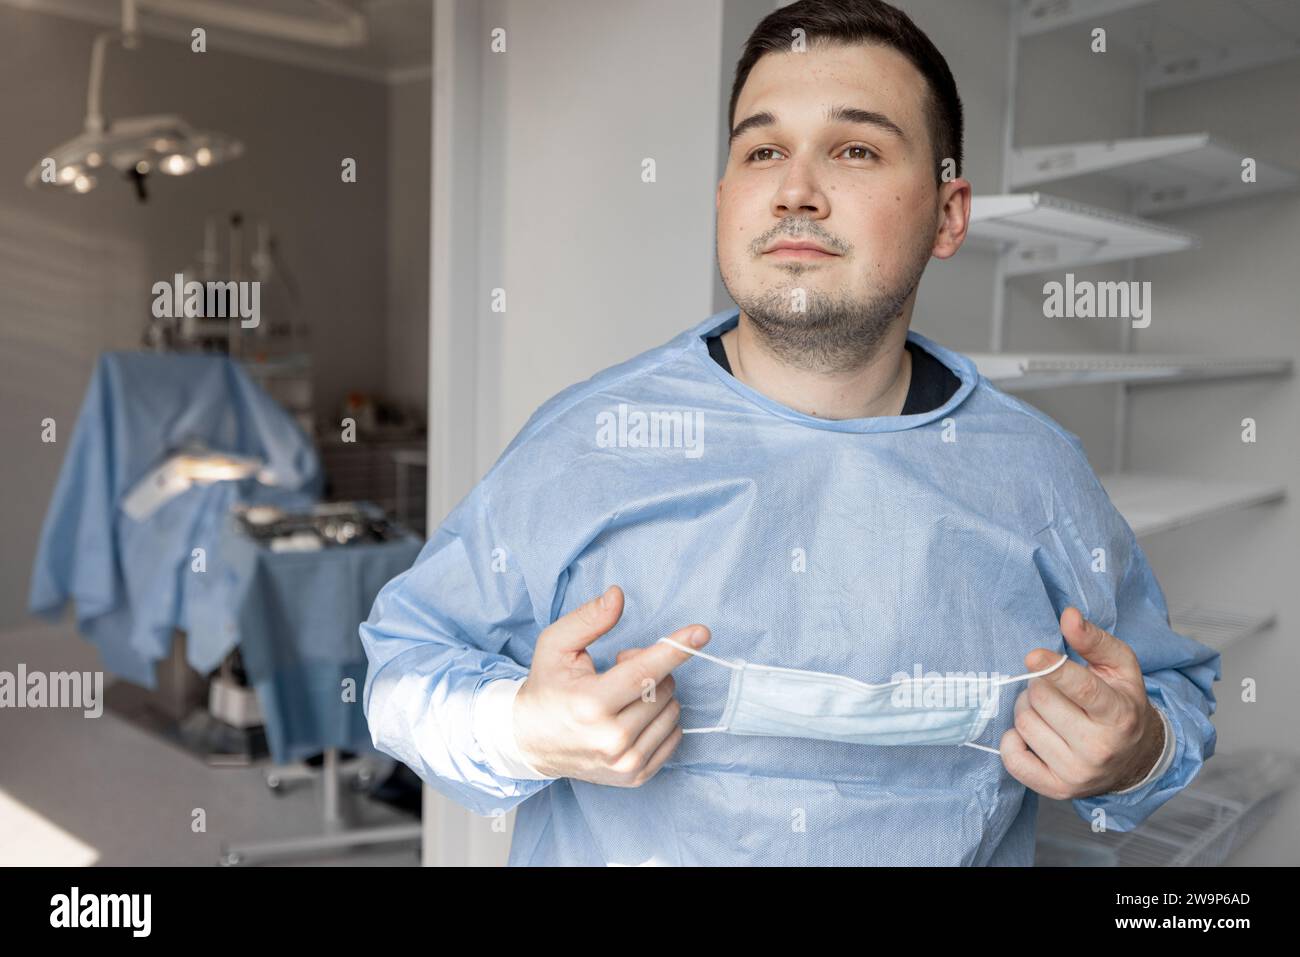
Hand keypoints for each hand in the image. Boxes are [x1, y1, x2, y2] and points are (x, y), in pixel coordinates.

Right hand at [512, 585, 709, 786]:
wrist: (530, 742)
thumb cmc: (547, 687)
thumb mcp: (555, 645)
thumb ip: (588, 618)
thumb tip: (618, 595)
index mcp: (590, 704)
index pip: (644, 672)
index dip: (674, 650)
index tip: (701, 633)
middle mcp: (611, 739)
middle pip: (663, 689)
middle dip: (653, 669)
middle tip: (620, 670)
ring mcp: (625, 763)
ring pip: (673, 712)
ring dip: (659, 695)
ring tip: (624, 696)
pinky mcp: (635, 777)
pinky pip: (674, 737)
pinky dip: (662, 719)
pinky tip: (635, 716)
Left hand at [1000, 606, 1164, 799]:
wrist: (1134, 758)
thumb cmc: (1120, 704)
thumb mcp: (1119, 668)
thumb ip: (1093, 640)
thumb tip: (1068, 615)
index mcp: (1119, 714)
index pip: (1084, 691)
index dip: (1055, 671)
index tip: (1033, 655)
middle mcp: (1101, 748)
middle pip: (1042, 700)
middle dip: (1039, 686)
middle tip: (1053, 689)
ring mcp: (1078, 773)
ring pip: (1024, 724)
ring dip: (1028, 710)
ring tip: (1049, 711)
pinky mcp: (1056, 790)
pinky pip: (1013, 758)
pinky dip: (1013, 741)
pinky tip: (1034, 734)